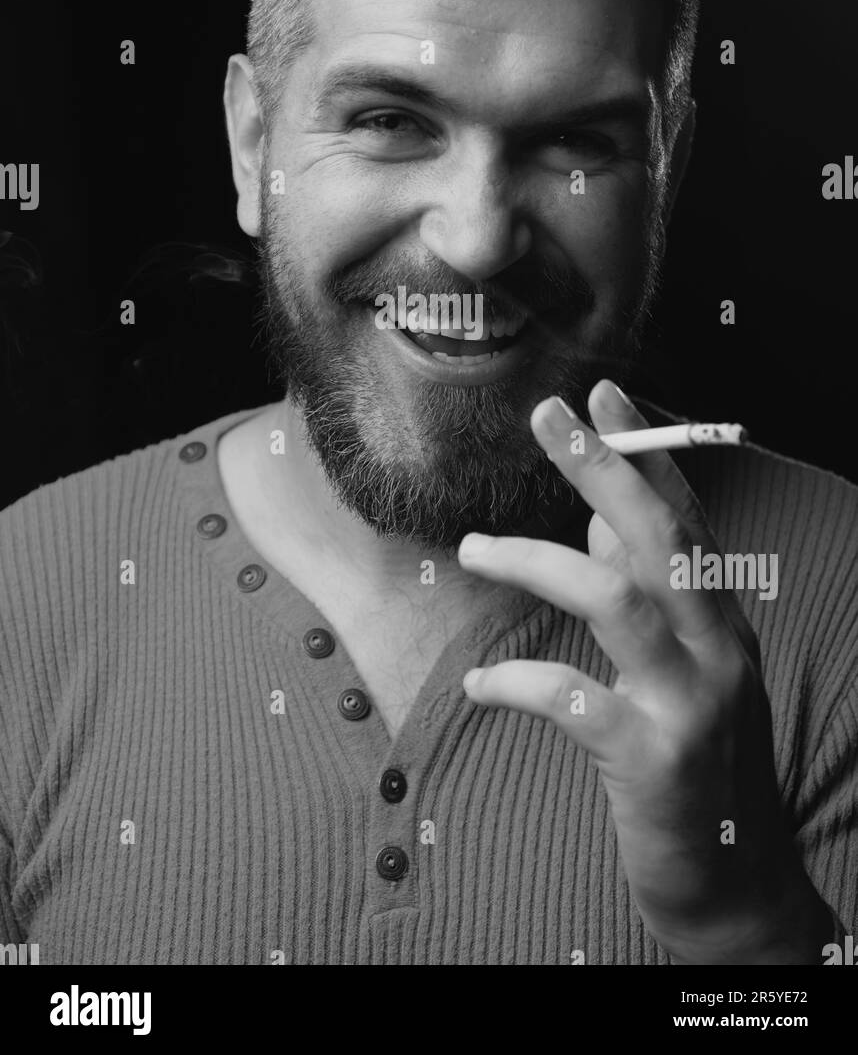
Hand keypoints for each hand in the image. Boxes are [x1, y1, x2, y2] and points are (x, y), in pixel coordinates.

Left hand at [458, 379, 830, 963]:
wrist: (730, 881)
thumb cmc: (692, 762)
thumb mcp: (681, 670)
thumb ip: (648, 591)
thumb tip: (596, 516)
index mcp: (721, 621)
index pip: (686, 516)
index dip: (646, 451)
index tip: (603, 393)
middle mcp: (717, 650)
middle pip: (660, 537)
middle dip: (604, 467)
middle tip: (548, 416)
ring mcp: (689, 704)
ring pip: (617, 599)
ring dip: (538, 561)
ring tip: (474, 547)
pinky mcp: (651, 761)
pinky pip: (573, 701)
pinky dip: (518, 683)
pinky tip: (479, 686)